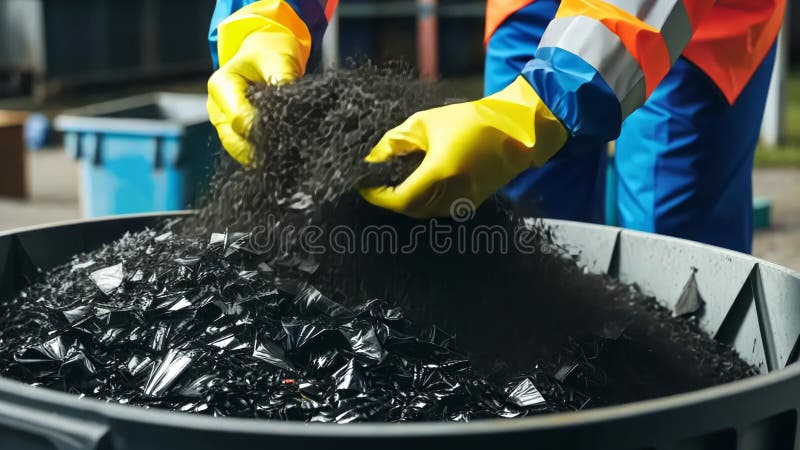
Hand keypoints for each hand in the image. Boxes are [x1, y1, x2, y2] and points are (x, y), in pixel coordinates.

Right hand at [206, 1, 310, 164]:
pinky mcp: (233, 132)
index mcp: (221, 85)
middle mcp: (217, 107)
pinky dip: (260, 155)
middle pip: (234, 141)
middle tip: (286, 156)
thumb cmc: (269, 53)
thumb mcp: (279, 59)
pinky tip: (279, 158)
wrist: (263, 54)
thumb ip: (283, 82)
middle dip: (259, 151)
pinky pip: (244, 149)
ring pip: (238, 150)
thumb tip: (293, 110)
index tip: (284, 135)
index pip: (239, 119)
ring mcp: (222, 122)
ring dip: (260, 156)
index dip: (261, 131)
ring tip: (284, 160)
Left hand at [360, 76, 567, 217]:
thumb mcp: (425, 123)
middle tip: (376, 180)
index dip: (377, 196)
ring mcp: (463, 204)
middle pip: (409, 209)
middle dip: (389, 197)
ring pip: (423, 212)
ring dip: (405, 199)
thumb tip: (371, 160)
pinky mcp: (470, 205)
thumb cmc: (470, 121)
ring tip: (394, 179)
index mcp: (440, 173)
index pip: (399, 199)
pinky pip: (437, 209)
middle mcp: (452, 196)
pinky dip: (422, 200)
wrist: (517, 130)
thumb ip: (394, 142)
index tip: (363, 184)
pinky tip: (416, 181)